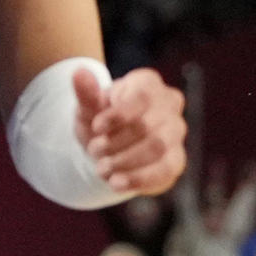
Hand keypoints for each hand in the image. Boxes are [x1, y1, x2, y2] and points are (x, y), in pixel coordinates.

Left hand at [79, 66, 188, 197]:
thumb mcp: (88, 107)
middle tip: (93, 151)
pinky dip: (139, 179)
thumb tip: (79, 72)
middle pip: (148, 125)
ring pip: (158, 147)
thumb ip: (86, 93)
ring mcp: (176, 132)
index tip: (96, 127)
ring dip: (126, 161)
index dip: (118, 115)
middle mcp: (169, 104)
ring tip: (101, 170)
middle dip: (117, 142)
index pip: (142, 97)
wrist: (106, 147)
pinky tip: (117, 184)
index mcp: (148, 83)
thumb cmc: (99, 119)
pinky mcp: (176, 159)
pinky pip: (166, 170)